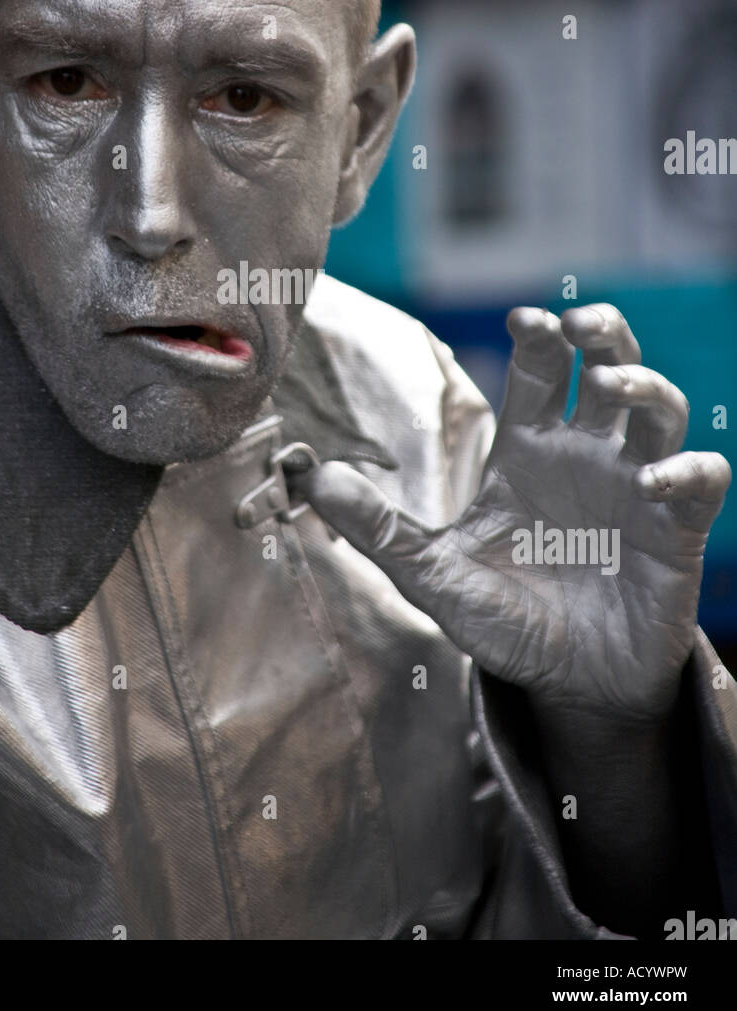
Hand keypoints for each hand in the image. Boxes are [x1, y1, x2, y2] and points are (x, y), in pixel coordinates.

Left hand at [295, 305, 730, 722]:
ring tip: (610, 386)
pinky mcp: (677, 529)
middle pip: (607, 360)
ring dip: (643, 385)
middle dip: (601, 331)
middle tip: (578, 325)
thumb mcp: (434, 576)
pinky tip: (654, 479)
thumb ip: (379, 529)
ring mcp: (635, 485)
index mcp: (529, 449)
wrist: (569, 687)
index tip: (522, 323)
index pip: (539, 368)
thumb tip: (312, 480)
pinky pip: (702, 478)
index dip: (538, 336)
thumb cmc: (506, 621)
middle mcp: (584, 454)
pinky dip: (688, 468)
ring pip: (659, 405)